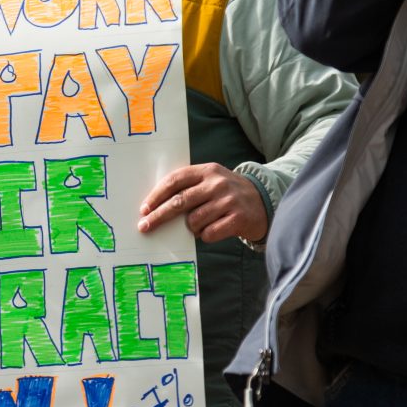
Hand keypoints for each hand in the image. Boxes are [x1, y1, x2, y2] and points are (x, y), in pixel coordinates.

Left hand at [137, 163, 267, 244]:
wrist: (262, 202)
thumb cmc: (226, 193)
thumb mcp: (210, 181)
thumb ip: (189, 187)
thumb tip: (156, 208)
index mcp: (207, 170)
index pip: (175, 181)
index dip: (157, 196)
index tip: (144, 209)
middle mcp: (217, 183)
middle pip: (179, 202)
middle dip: (158, 216)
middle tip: (145, 227)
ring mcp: (228, 200)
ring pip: (193, 221)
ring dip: (189, 228)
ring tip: (196, 226)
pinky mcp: (238, 218)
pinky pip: (208, 233)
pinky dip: (204, 235)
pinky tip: (210, 230)